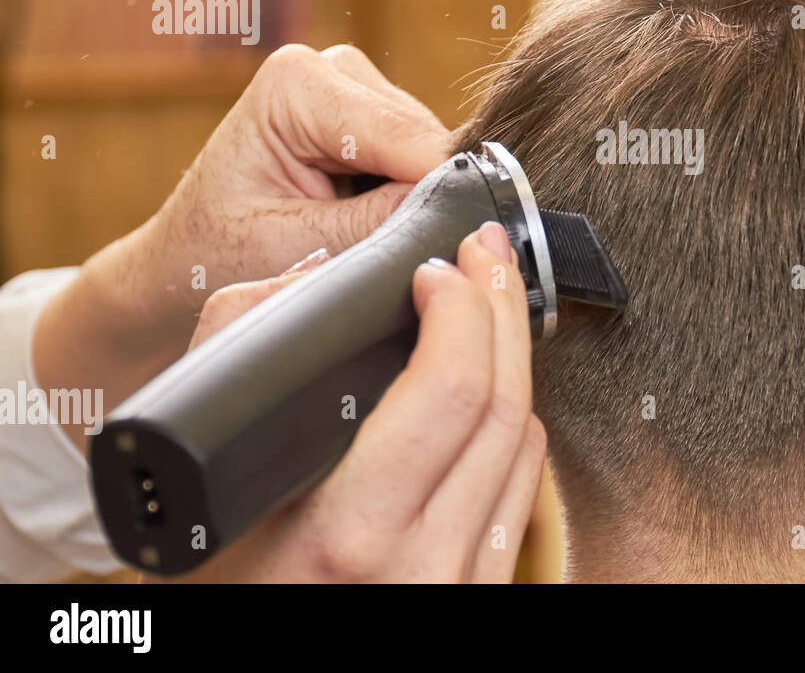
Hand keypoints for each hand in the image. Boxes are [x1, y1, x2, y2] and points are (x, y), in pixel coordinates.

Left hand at [34, 43, 450, 449]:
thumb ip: (376, 224)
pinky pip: (425, 160)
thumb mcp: (295, 249)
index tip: (448, 248)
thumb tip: (460, 209)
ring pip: (434, 151)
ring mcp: (357, 89)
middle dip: (422, 199)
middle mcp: (333, 67)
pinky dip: (412, 199)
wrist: (185, 264)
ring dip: (417, 201)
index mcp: (297, 82)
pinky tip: (373, 226)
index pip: (408, 137)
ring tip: (369, 244)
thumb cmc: (218, 255)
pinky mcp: (375, 117)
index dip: (438, 195)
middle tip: (389, 256)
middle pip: (427, 140)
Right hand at [151, 222, 545, 582]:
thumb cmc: (219, 583)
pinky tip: (494, 382)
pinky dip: (513, 419)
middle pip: (501, 402)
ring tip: (492, 300)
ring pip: (524, 440)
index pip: (448, 391)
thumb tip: (316, 283)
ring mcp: (461, 583)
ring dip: (515, 356)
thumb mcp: (200, 482)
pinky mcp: (483, 592)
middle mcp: (420, 564)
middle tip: (484, 252)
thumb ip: (237, 359)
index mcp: (348, 533)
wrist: (260, 664)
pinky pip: (523, 489)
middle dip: (499, 306)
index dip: (458, 309)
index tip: (436, 267)